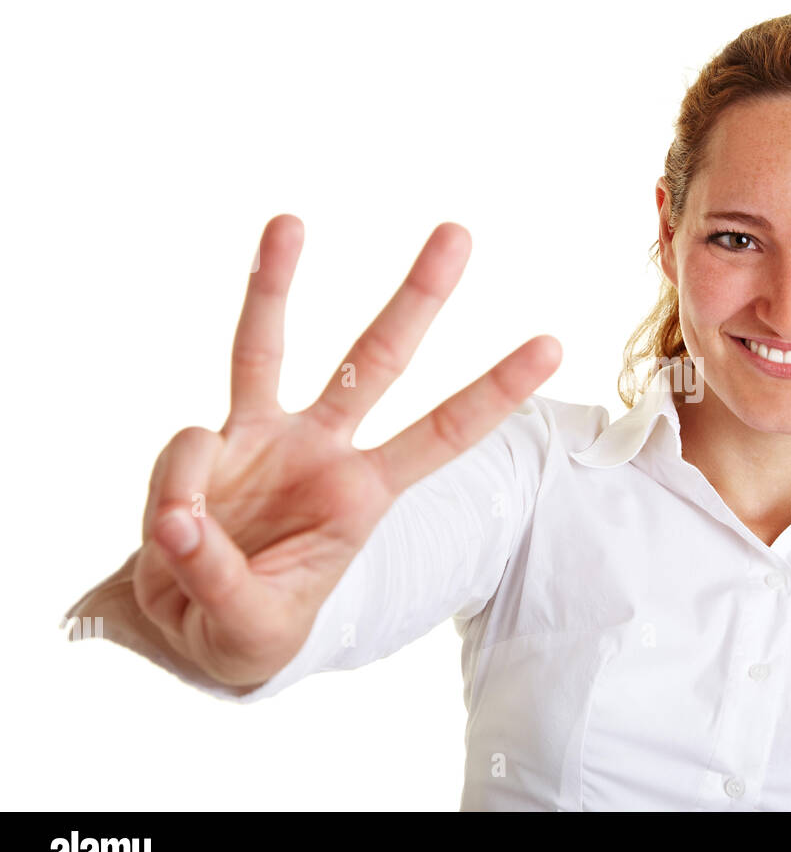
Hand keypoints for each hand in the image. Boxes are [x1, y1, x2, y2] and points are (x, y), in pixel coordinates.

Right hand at [133, 215, 560, 688]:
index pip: (445, 434)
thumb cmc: (244, 629)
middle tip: (458, 231)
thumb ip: (218, 576)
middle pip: (379, 360)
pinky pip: (190, 430)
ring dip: (279, 282)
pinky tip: (176, 516)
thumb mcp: (249, 630)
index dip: (493, 389)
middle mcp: (323, 451)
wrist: (186, 624)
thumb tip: (180, 520)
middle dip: (419, 298)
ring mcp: (267, 437)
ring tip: (290, 222)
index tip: (553, 344)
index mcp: (363, 497)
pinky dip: (180, 465)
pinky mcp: (210, 444)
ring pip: (272, 347)